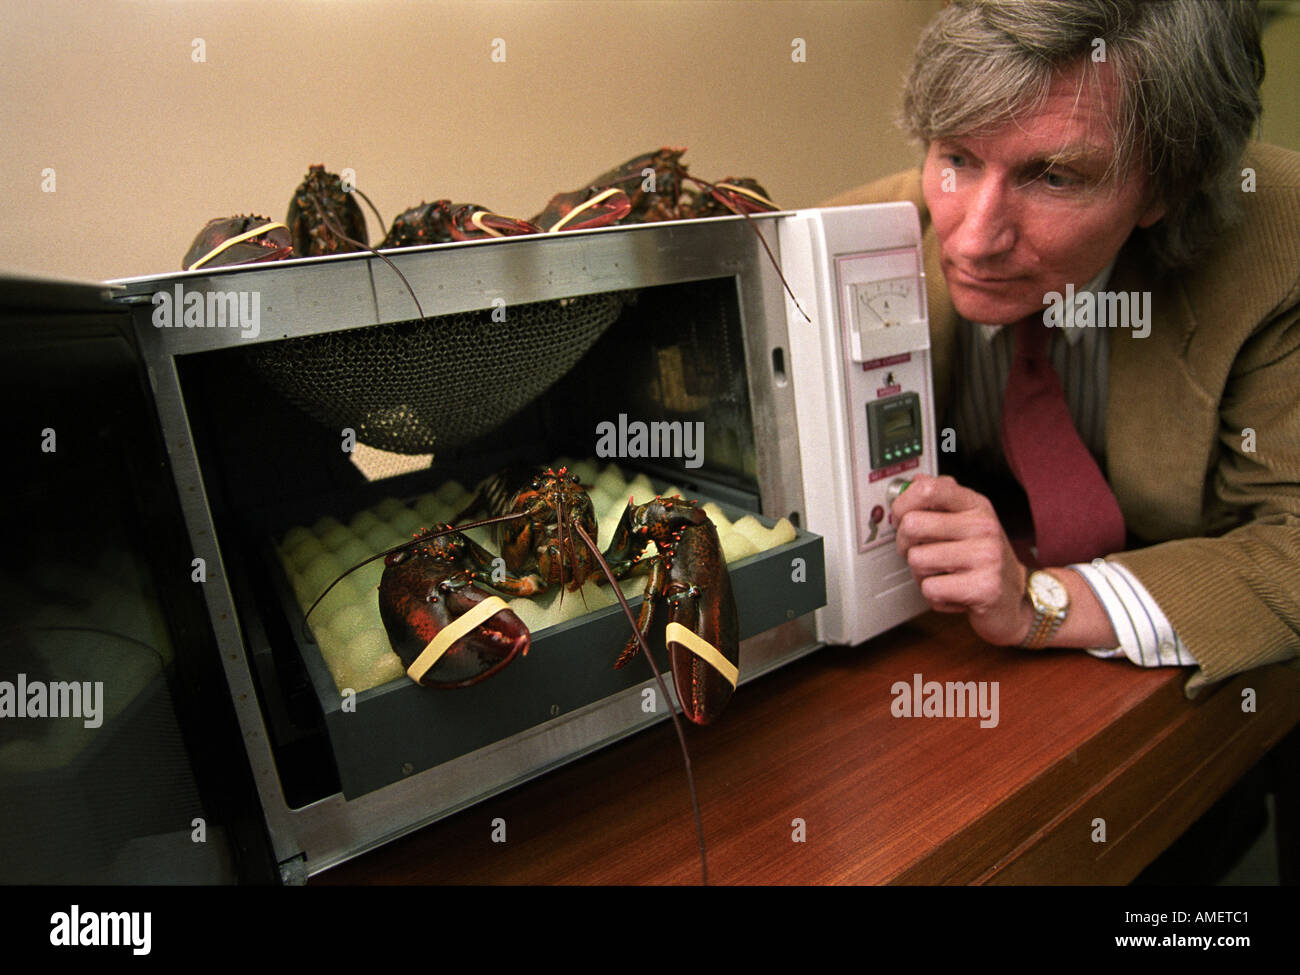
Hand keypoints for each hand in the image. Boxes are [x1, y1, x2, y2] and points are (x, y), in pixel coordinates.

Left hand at [890, 473, 1032, 645]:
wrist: (1015, 597)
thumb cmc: (983, 558)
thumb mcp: (967, 520)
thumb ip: (941, 499)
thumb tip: (915, 482)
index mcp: (975, 505)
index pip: (928, 489)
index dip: (902, 504)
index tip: (901, 517)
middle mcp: (982, 526)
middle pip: (912, 525)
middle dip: (905, 544)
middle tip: (920, 552)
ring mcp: (985, 556)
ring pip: (917, 560)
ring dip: (921, 574)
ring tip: (943, 574)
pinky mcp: (984, 587)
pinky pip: (930, 588)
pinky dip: (935, 596)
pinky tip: (953, 591)